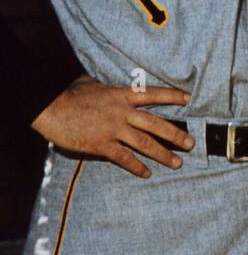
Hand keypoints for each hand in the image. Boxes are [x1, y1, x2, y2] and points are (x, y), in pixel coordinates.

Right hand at [31, 75, 192, 177]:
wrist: (49, 108)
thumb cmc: (67, 94)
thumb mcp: (88, 82)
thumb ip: (102, 84)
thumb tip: (101, 81)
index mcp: (121, 95)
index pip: (152, 94)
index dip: (172, 96)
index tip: (188, 99)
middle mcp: (122, 112)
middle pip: (156, 124)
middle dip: (175, 135)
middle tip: (191, 143)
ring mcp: (113, 129)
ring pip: (145, 143)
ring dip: (163, 154)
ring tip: (177, 163)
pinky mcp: (102, 145)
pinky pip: (124, 158)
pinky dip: (137, 167)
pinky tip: (146, 173)